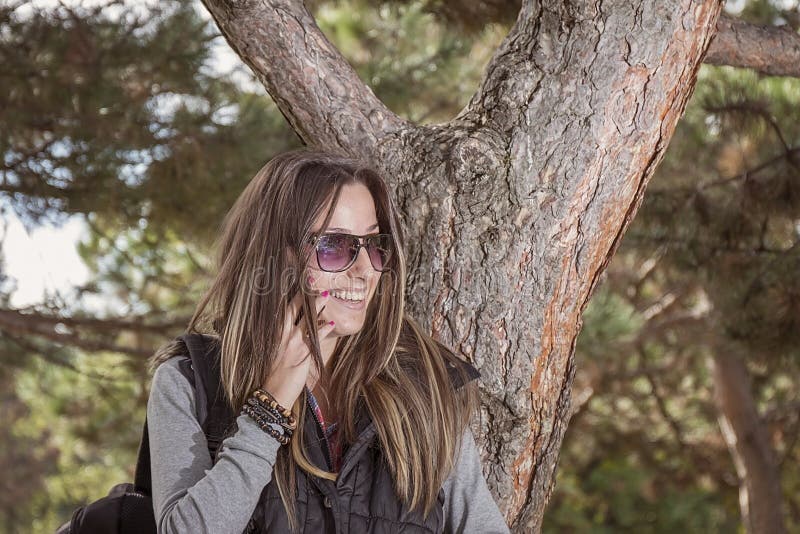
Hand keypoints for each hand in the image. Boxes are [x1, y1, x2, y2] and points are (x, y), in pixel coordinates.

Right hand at [261, 281, 333, 409]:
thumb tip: (294, 330)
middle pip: (293, 309)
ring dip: (317, 306)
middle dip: (302, 295)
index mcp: (274, 334)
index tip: (298, 285)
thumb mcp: (276, 352)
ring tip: (326, 295)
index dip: (291, 297)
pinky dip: (324, 329)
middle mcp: (282, 335)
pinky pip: (315, 337)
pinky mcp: (302, 353)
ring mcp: (292, 343)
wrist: (272, 393)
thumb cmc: (274, 375)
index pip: (282, 310)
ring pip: (306, 319)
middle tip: (311, 281)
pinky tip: (331, 323)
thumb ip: (283, 339)